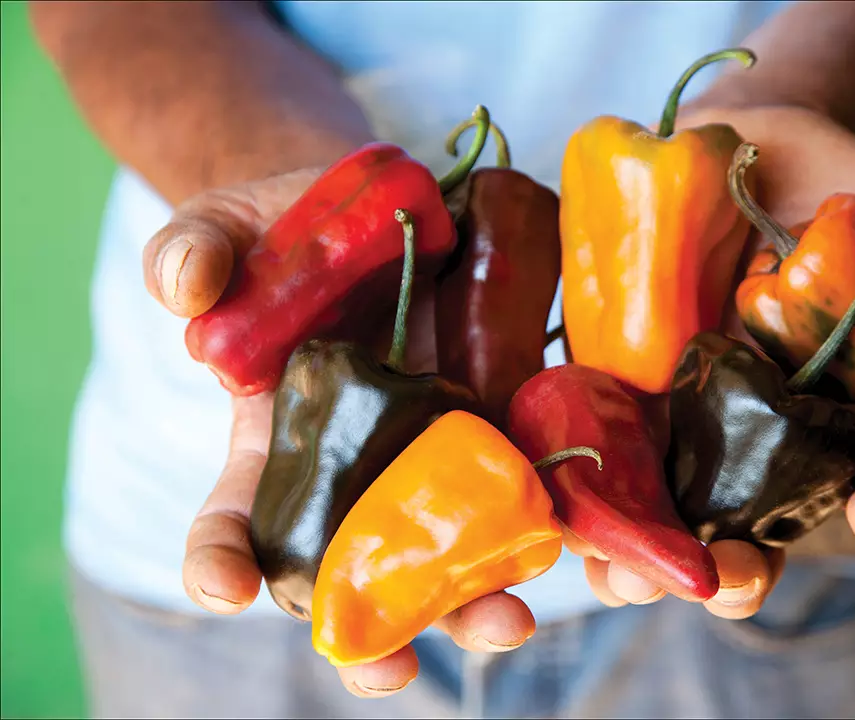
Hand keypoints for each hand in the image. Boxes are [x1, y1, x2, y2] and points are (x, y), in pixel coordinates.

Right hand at [145, 170, 536, 697]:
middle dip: (377, 625)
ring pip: (452, 550)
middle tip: (393, 666)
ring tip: (508, 620)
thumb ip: (192, 253)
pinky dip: (548, 517)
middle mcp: (358, 474)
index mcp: (277, 447)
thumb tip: (187, 287)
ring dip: (475, 598)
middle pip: (362, 571)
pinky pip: (526, 479)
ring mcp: (433, 456)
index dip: (222, 560)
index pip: (237, 521)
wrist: (376, 210)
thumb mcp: (228, 231)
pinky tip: (577, 537)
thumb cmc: (284, 235)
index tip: (224, 589)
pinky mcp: (500, 423)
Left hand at [577, 105, 854, 616]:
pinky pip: (597, 452)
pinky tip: (567, 515)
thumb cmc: (816, 175)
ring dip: (649, 557)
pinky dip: (582, 493)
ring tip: (628, 576)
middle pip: (757, 520)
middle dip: (745, 564)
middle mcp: (758, 426)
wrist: (726, 141)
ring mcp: (684, 413)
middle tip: (732, 576)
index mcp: (832, 402)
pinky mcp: (616, 386)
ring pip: (669, 510)